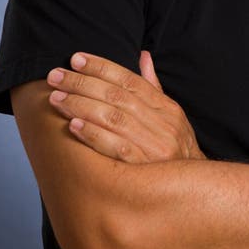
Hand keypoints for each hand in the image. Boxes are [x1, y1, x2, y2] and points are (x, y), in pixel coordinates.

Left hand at [47, 51, 205, 163]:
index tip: (76, 58)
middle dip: (82, 83)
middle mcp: (163, 123)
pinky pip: (116, 149)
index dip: (101, 67)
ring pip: (114, 118)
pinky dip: (94, 135)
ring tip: (57, 98)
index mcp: (167, 108)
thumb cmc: (176, 151)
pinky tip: (74, 125)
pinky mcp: (145, 169)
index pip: (130, 79)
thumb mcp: (171, 116)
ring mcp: (155, 146)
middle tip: (55, 76)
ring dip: (81, 106)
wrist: (194, 192)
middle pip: (117, 96)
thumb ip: (152, 87)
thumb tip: (143, 56)